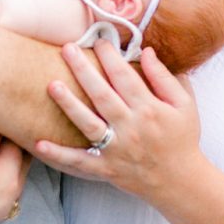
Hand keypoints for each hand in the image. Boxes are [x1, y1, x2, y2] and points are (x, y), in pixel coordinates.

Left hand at [35, 40, 202, 202]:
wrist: (180, 182)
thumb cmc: (182, 138)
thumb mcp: (184, 105)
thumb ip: (166, 77)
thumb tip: (147, 51)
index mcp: (150, 109)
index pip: (125, 77)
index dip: (110, 57)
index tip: (98, 41)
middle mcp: (131, 128)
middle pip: (102, 95)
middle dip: (83, 70)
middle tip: (67, 48)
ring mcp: (116, 150)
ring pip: (88, 124)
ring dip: (69, 105)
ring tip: (51, 85)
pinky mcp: (105, 169)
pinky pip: (79, 162)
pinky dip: (59, 154)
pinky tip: (39, 143)